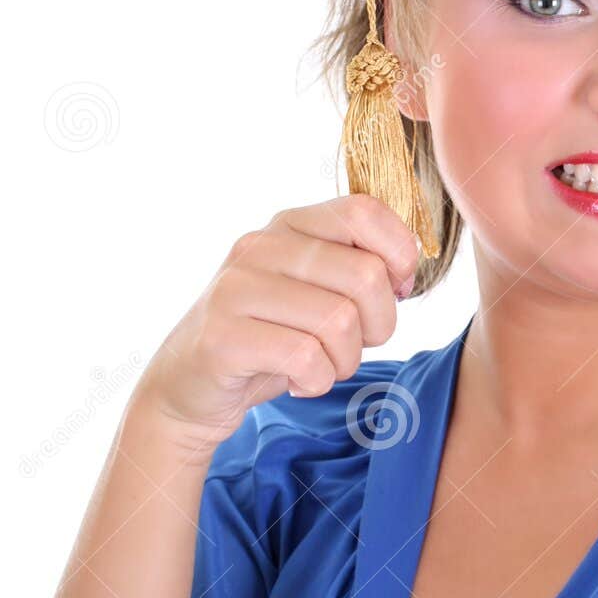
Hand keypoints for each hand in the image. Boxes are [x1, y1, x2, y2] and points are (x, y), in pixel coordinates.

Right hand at [134, 194, 418, 448]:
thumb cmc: (270, 338)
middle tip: (353, 344)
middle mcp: (260, 246)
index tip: (393, 291)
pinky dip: (317, 381)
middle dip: (379, 324)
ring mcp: (236, 288)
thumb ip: (357, 267)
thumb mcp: (314, 290)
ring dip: (345, 360)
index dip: (399, 255)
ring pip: (340, 322)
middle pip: (366, 275)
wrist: (190, 385)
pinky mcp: (223, 336)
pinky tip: (298, 381)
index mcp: (290, 224)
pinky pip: (306, 357)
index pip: (365, 212)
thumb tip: (406, 271)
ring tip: (321, 365)